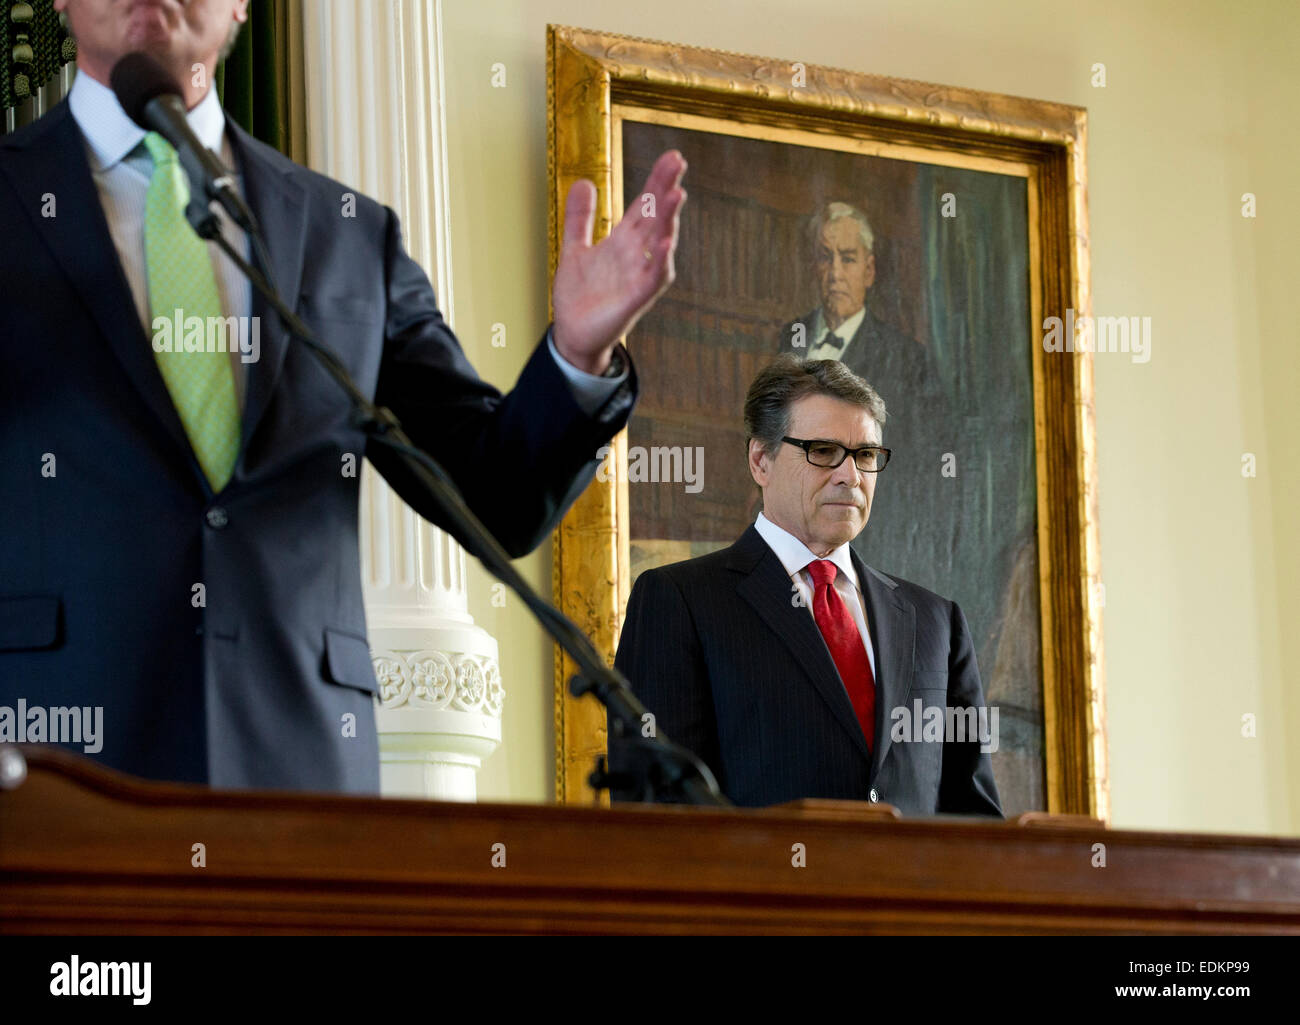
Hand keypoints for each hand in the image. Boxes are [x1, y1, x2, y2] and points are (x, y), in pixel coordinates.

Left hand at [551, 150, 686, 373]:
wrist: (572, 335)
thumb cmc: (579, 298)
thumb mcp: (575, 249)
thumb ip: (581, 218)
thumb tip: (583, 181)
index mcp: (623, 242)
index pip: (644, 205)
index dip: (656, 181)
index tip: (672, 157)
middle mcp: (635, 256)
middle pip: (655, 217)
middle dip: (666, 190)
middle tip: (677, 162)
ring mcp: (638, 276)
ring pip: (660, 243)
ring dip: (669, 220)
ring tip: (677, 194)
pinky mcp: (635, 299)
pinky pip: (653, 278)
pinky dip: (660, 261)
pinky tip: (666, 242)